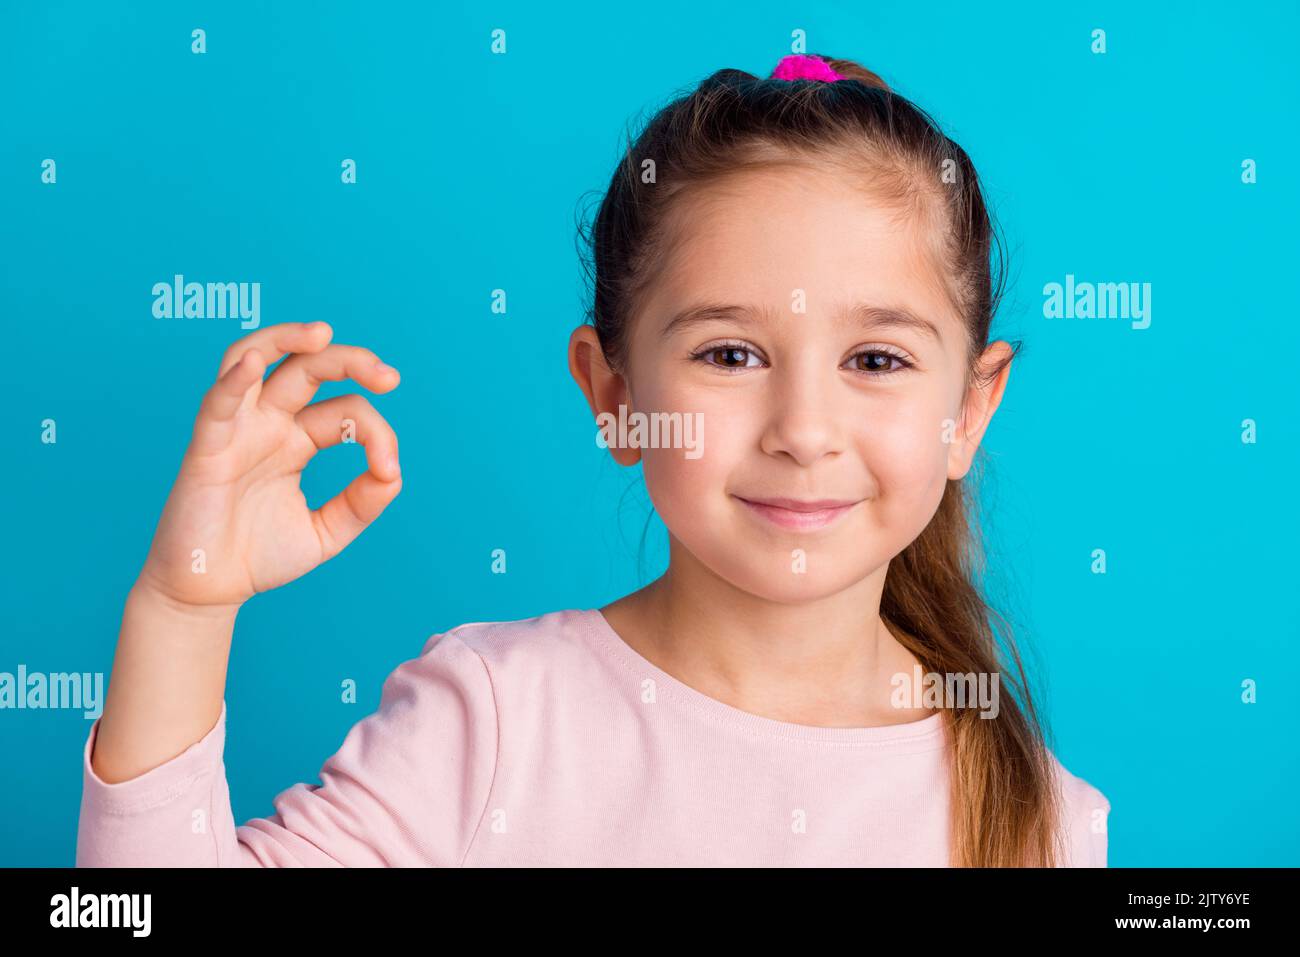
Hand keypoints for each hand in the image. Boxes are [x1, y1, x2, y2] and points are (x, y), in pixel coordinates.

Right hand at [136, 321, 401, 610]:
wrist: (209, 590)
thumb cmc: (258, 556)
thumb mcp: (326, 531)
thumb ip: (361, 502)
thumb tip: (392, 472)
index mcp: (298, 439)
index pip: (345, 412)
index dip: (376, 434)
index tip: (388, 470)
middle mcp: (269, 425)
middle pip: (307, 368)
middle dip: (350, 361)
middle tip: (390, 377)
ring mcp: (237, 431)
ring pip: (255, 361)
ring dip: (286, 339)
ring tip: (322, 333)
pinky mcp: (206, 449)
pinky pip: (216, 404)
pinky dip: (232, 379)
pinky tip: (254, 363)